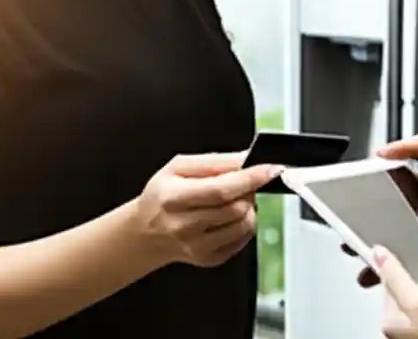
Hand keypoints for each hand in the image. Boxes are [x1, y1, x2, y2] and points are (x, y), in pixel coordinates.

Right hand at [135, 152, 280, 267]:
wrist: (147, 231)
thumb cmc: (163, 196)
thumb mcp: (178, 167)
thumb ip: (214, 161)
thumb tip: (244, 159)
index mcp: (173, 198)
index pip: (220, 190)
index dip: (250, 179)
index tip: (270, 169)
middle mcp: (184, 226)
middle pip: (236, 208)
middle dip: (248, 191)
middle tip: (241, 183)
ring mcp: (197, 247)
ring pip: (244, 224)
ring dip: (248, 208)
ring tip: (233, 200)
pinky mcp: (209, 259)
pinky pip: (243, 239)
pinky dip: (244, 224)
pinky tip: (229, 217)